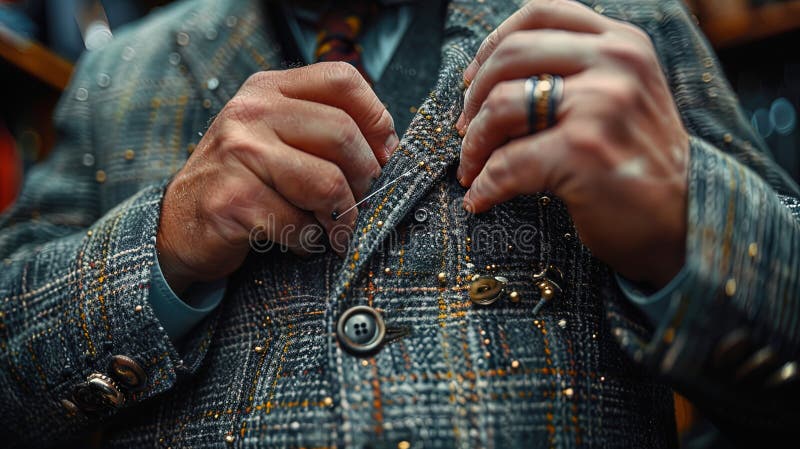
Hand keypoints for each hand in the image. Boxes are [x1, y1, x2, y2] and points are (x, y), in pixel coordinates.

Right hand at [157, 62, 398, 293]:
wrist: (181, 224)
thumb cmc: (243, 182)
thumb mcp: (277, 139)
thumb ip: (323, 131)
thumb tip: (388, 152)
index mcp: (268, 89)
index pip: (342, 80)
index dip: (377, 119)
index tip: (385, 155)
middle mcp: (251, 112)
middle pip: (342, 133)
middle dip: (366, 178)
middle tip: (364, 204)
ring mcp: (238, 153)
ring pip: (327, 183)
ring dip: (342, 217)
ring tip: (336, 229)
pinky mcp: (234, 199)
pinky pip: (300, 224)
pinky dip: (310, 241)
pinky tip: (300, 240)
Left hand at [456, 0, 688, 287]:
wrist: (684, 221)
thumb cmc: (639, 161)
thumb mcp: (624, 95)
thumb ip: (577, 72)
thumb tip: (490, 81)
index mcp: (621, 42)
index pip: (540, 12)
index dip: (493, 43)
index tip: (471, 79)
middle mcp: (615, 62)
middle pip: (511, 55)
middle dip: (473, 97)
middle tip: (464, 129)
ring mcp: (601, 104)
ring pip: (501, 105)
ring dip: (473, 144)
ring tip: (471, 169)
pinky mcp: (583, 150)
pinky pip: (507, 163)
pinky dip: (485, 185)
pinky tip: (480, 200)